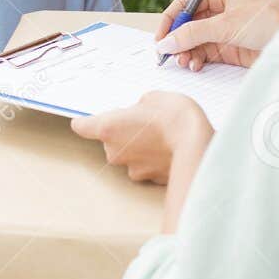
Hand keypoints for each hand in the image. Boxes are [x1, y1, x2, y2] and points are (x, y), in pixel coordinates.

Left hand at [71, 91, 212, 185]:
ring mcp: (131, 168)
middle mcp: (114, 151)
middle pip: (110, 141)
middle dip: (124, 133)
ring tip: (162, 137)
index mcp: (108, 127)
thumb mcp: (153, 98)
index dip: (85, 122)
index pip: (82, 127)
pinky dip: (154, 160)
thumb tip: (141, 113)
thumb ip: (138, 107)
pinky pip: (146, 167)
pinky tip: (169, 150)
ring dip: (140, 148)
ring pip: (129, 156)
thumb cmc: (174, 116)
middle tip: (144, 123)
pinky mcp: (148, 180)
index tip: (86, 120)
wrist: (197, 144)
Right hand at [155, 0, 278, 70]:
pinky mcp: (231, 46)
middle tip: (168, 56)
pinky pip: (206, 52)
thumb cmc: (270, 21)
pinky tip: (195, 65)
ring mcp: (225, 27)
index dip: (170, 21)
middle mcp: (221, 7)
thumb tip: (164, 43)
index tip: (159, 39)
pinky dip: (197, 58)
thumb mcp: (226, 25)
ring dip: (186, 51)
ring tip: (185, 63)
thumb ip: (192, 34)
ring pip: (195, 40)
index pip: (185, 3)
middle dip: (177, 39)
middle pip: (188, 23)